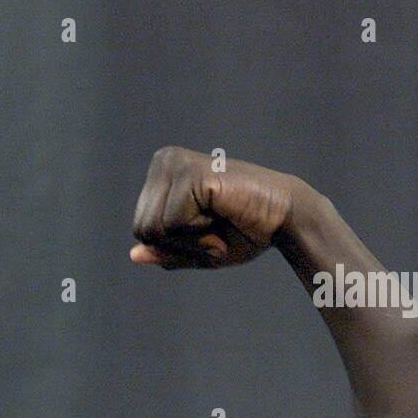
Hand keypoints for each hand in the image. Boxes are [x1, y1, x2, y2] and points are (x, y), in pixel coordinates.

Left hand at [129, 147, 301, 268]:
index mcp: (160, 174)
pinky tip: (222, 215)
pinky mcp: (192, 173)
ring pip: (155, 229)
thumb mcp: (197, 249)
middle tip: (215, 229)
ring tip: (218, 222)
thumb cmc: (244, 231)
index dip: (174, 245)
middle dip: (180, 244)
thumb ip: (165, 252)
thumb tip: (133, 256)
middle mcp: (164, 160)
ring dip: (191, 241)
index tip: (207, 230)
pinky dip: (199, 235)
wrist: (285, 218)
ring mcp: (176, 163)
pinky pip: (172, 224)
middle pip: (143, 229)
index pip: (141, 229)